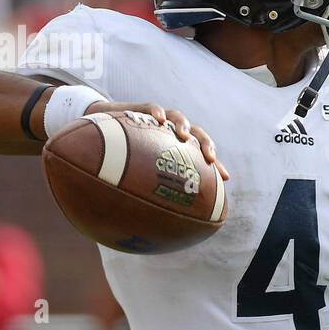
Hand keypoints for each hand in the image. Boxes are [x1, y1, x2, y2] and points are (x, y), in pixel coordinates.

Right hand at [87, 101, 229, 179]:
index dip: (215, 165)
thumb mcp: (138, 173)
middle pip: (197, 134)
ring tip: (183, 135)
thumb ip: (150, 191)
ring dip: (183, 125)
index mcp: (179, 147)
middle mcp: (172, 132)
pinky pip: (151, 107)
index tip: (225, 178)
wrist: (104, 126)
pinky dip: (156, 112)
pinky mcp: (142, 109)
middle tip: (209, 157)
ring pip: (178, 117)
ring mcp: (160, 119)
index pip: (202, 154)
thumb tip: (158, 222)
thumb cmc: (125, 155)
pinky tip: (158, 119)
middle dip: (206, 144)